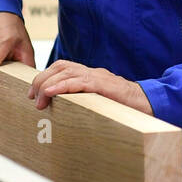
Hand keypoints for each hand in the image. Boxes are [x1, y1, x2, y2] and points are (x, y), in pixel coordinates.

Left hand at [28, 59, 154, 114]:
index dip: (45, 76)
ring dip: (47, 85)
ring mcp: (98, 77)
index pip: (62, 67)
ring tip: (38, 99)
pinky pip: (78, 81)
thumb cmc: (125, 107)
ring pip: (66, 72)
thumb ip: (84, 102)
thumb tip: (64, 114)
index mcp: (90, 75)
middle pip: (60, 67)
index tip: (33, 92)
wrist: (149, 104)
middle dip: (41, 80)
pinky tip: (50, 93)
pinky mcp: (103, 85)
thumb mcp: (100, 103)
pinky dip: (61, 86)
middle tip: (32, 97)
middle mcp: (92, 72)